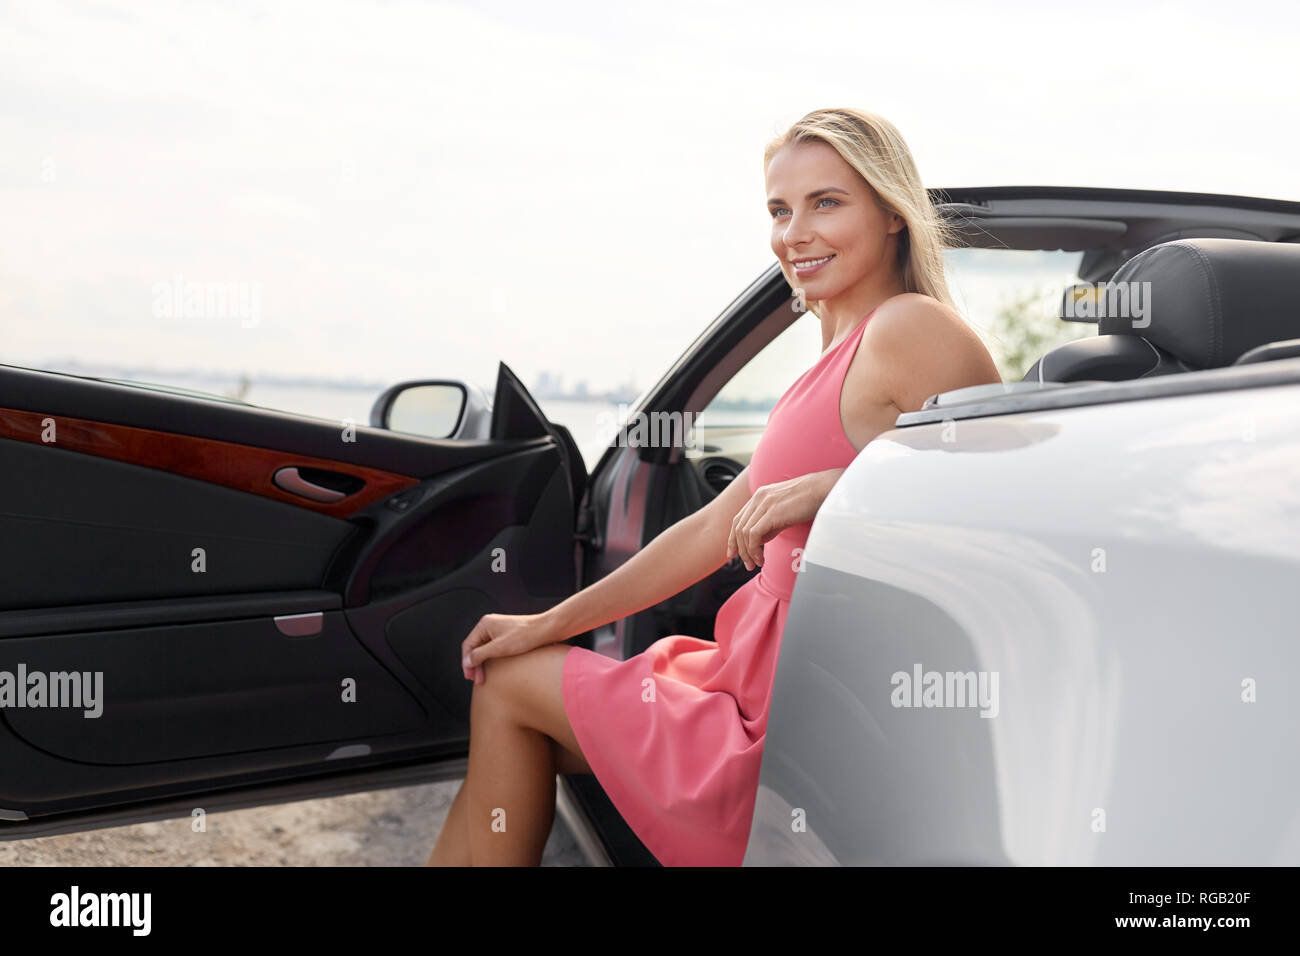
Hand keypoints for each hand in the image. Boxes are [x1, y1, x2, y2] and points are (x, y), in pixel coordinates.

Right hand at [460, 611, 559, 684]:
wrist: (547, 629)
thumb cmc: (525, 636)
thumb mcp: (499, 648)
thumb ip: (480, 655)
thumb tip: (467, 662)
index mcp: (485, 624)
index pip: (468, 645)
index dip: (466, 662)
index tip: (469, 676)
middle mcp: (490, 625)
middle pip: (475, 647)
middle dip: (474, 665)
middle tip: (476, 680)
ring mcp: (499, 630)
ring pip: (485, 649)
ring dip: (483, 664)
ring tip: (484, 678)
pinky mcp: (508, 635)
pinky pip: (494, 648)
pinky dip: (491, 659)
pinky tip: (493, 669)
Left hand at [725, 470, 841, 570]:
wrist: (824, 489)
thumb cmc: (810, 501)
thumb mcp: (785, 511)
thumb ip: (771, 523)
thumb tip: (760, 540)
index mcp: (760, 495)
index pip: (738, 518)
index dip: (733, 538)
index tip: (733, 553)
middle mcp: (759, 497)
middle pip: (738, 526)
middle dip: (739, 549)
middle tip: (748, 565)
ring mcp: (764, 503)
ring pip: (744, 532)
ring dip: (748, 552)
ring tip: (756, 564)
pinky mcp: (772, 512)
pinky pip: (753, 535)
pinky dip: (754, 549)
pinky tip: (761, 558)